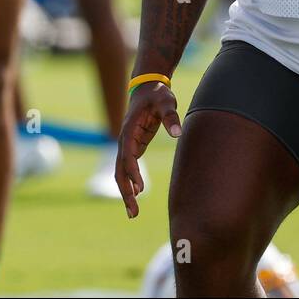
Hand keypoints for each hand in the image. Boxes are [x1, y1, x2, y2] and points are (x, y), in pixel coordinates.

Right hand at [116, 81, 180, 218]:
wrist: (148, 86)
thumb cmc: (157, 93)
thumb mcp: (166, 101)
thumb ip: (170, 116)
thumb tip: (178, 133)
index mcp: (129, 129)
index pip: (128, 154)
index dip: (133, 172)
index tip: (139, 189)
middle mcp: (124, 139)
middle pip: (120, 170)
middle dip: (125, 191)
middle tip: (133, 212)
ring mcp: (128, 143)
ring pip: (122, 171)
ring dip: (126, 191)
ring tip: (133, 212)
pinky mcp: (135, 145)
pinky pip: (129, 167)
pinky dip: (131, 182)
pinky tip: (138, 194)